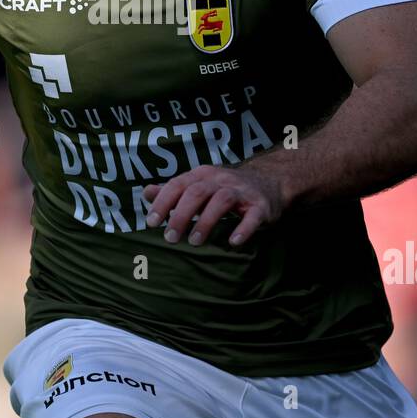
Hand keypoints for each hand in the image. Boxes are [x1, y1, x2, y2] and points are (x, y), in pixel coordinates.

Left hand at [142, 163, 285, 246]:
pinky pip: (252, 216)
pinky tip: (233, 242)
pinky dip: (243, 228)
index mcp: (202, 175)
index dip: (163, 202)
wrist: (269, 181)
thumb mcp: (199, 184)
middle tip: (170, 238)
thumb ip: (173, 190)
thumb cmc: (225, 188)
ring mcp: (242, 191)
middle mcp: (221, 179)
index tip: (152, 222)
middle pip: (197, 192)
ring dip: (206, 221)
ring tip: (195, 242)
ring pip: (221, 201)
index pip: (178, 184)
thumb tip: (146, 192)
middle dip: (181, 215)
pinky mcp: (260, 205)